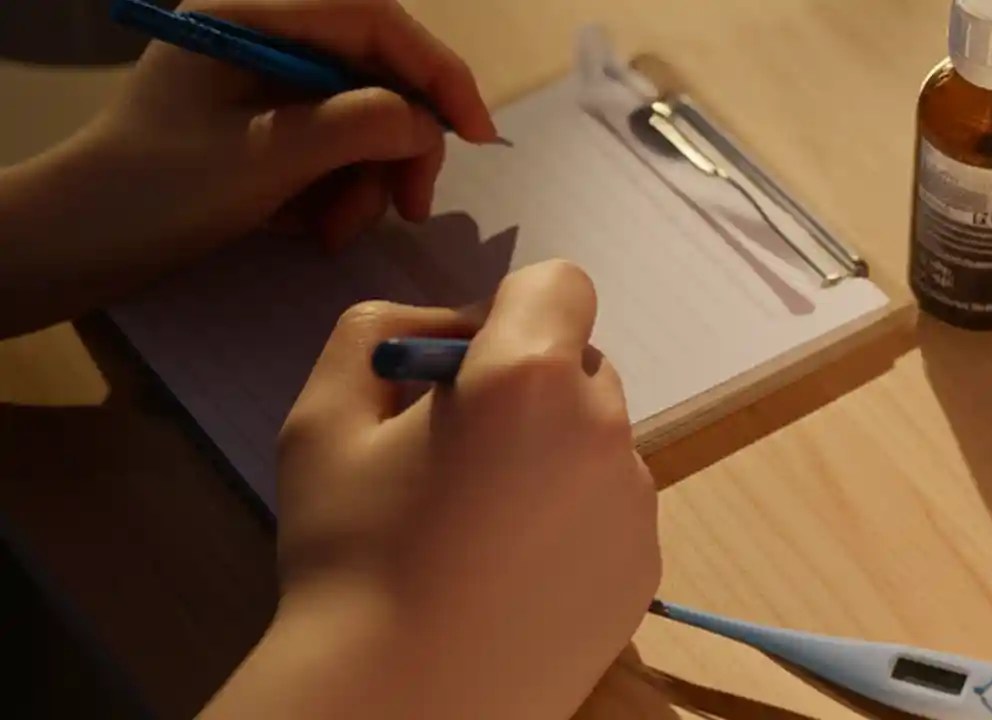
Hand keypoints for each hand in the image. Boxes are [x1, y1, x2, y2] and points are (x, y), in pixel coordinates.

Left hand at [0, 0, 496, 337]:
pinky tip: (312, 229)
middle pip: (375, 73)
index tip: (477, 133)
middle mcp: (265, 37)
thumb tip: (425, 122)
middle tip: (407, 210)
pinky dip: (336, 191)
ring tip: (336, 234)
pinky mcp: (260, 128)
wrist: (73, 245)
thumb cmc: (155, 192)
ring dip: (365, 181)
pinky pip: (329, 149)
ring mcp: (263, 84)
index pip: (375, 19)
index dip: (438, 70)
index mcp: (254, 13)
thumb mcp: (264, 157)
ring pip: (359, 120)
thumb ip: (356, 125)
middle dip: (398, 144)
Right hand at [207, 261, 661, 719]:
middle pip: (582, 363)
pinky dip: (575, 517)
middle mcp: (604, 428)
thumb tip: (451, 332)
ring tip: (485, 526)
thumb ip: (378, 332)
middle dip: (529, 383)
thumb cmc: (348, 557)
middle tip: (461, 453)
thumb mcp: (321, 418)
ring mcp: (636, 503)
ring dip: (553, 452)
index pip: (560, 284)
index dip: (511, 311)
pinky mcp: (646, 567)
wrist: (402, 705)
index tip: (465, 371)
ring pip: (597, 439)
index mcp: (528, 377)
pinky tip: (516, 573)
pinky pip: (612, 507)